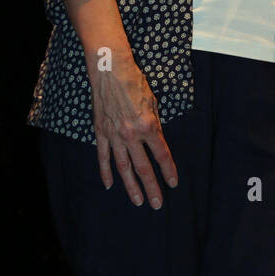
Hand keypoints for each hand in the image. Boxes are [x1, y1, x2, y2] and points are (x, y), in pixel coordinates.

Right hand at [90, 52, 177, 208]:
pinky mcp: (101, 132)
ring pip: (123, 168)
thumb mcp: (153, 102)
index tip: (173, 184)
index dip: (169, 170)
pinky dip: (106, 172)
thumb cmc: (135, 83)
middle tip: (157, 204)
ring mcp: (114, 135)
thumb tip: (156, 142)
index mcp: (148, 126)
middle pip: (143, 167)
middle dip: (152, 187)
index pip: (162, 155)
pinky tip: (110, 185)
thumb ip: (154, 124)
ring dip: (131, 186)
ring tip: (138, 201)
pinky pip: (103, 157)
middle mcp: (131, 134)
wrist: (111, 71)